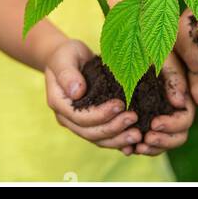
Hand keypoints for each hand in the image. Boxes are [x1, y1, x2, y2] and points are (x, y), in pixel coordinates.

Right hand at [45, 39, 141, 153]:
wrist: (68, 59)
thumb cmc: (67, 56)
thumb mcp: (64, 58)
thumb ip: (68, 74)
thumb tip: (77, 92)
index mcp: (59, 103)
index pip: (79, 116)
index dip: (100, 114)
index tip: (120, 104)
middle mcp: (67, 118)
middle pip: (90, 132)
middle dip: (113, 128)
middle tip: (134, 118)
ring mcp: (79, 123)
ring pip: (98, 139)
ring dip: (118, 139)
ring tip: (137, 135)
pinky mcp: (92, 123)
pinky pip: (104, 137)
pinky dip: (118, 142)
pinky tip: (134, 142)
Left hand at [131, 53, 196, 156]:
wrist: (130, 38)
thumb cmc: (149, 44)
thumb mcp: (163, 56)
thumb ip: (174, 77)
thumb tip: (179, 102)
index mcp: (180, 96)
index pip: (185, 119)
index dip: (172, 125)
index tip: (154, 123)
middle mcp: (171, 110)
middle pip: (178, 137)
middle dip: (163, 141)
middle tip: (146, 138)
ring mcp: (157, 117)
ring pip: (161, 143)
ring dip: (151, 148)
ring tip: (136, 146)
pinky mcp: (141, 121)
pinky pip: (143, 141)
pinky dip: (136, 146)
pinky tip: (126, 147)